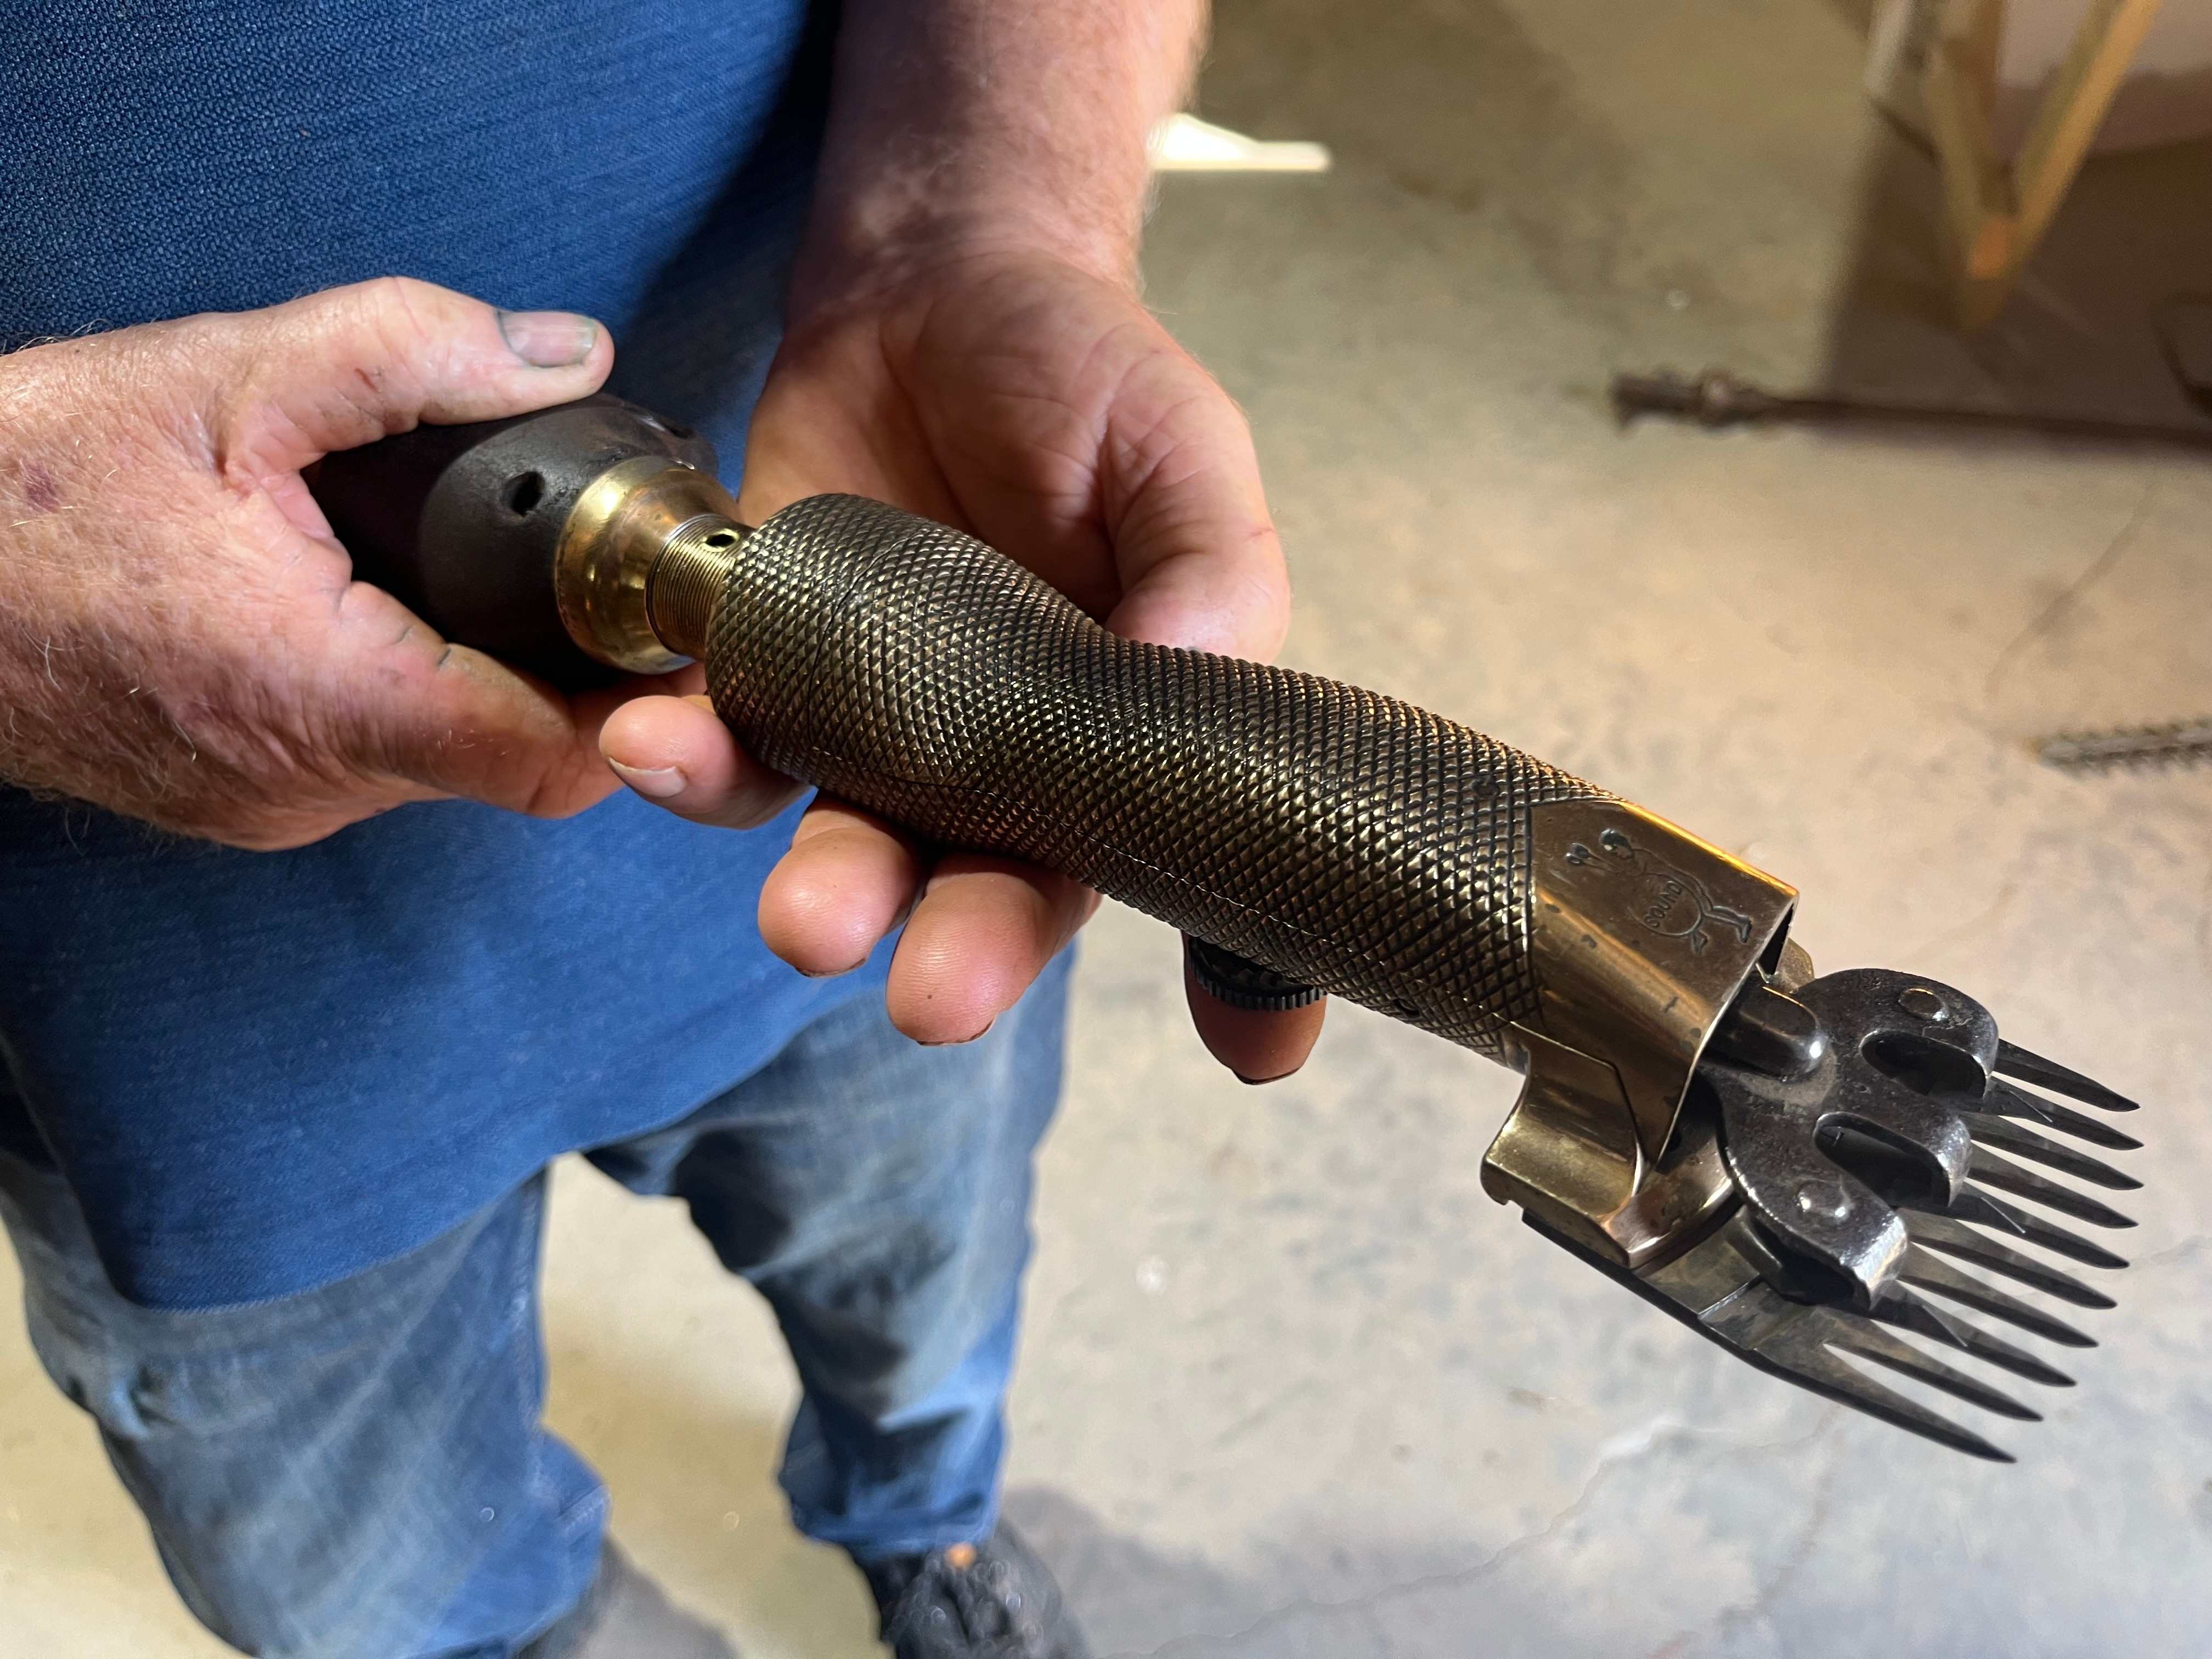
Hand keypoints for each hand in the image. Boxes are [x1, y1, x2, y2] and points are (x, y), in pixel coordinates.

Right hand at [0, 277, 629, 849]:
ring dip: (483, 671)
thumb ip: (410, 354)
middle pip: (518, 755)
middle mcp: (311, 781)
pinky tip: (385, 608)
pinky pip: (377, 758)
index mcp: (322, 694)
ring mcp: (278, 804)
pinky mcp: (247, 798)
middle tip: (581, 565)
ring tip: (477, 572)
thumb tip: (564, 354)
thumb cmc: (34, 484)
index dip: (639, 698)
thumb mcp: (226, 378)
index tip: (658, 618)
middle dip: (568, 666)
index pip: (556, 755)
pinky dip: (408, 687)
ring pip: (450, 757)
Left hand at [599, 251, 1325, 1076]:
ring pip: (855, 839)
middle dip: (960, 944)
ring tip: (801, 914)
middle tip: (929, 992)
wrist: (934, 289)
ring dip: (826, 886)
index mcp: (1131, 725)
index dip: (1214, 968)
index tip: (1247, 1052)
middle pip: (994, 882)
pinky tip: (662, 741)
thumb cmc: (1087, 376)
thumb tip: (1217, 666)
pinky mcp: (772, 668)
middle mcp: (1007, 756)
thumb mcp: (1181, 445)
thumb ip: (1207, 559)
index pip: (1160, 860)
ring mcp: (883, 723)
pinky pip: (733, 738)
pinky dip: (697, 756)